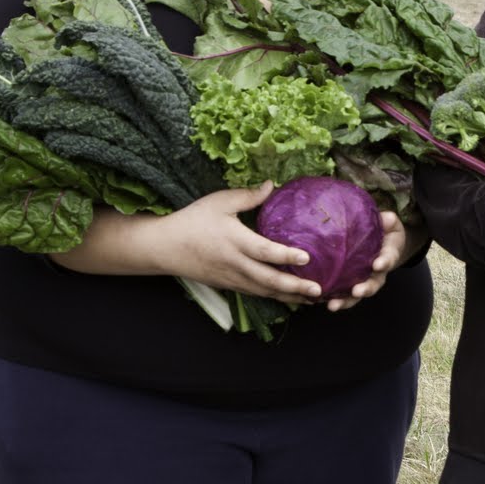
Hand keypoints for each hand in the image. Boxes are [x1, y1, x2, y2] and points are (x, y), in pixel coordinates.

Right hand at [53, 185, 324, 302]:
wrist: (166, 248)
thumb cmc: (193, 220)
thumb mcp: (219, 202)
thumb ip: (248, 196)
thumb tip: (273, 184)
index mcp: (234, 241)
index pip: (264, 251)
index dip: (285, 256)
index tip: (306, 257)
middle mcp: (235, 264)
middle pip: (268, 280)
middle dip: (294, 287)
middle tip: (318, 290)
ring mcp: (233, 278)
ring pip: (265, 291)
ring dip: (289, 296)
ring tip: (313, 300)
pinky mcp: (230, 286)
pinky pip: (257, 294)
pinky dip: (275, 297)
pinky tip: (292, 298)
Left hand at [325, 212, 424, 311]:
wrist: (381, 242)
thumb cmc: (385, 230)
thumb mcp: (389, 223)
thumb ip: (388, 221)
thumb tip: (387, 218)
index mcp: (387, 256)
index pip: (388, 259)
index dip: (384, 262)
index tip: (378, 264)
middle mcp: (377, 273)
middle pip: (373, 284)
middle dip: (365, 289)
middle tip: (357, 291)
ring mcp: (364, 281)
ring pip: (356, 295)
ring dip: (346, 301)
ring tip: (333, 306)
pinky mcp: (350, 284)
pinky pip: (342, 294)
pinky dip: (333, 299)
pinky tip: (319, 301)